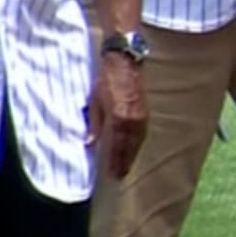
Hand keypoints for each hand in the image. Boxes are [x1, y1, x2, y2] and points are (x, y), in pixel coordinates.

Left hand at [87, 57, 147, 179]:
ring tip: (127, 166)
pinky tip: (134, 147)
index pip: (117, 145)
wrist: (124, 61)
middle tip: (119, 176)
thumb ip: (95, 123)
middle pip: (130, 146)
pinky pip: (142, 132)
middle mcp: (133, 119)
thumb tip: (90, 143)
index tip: (111, 174)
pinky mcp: (145, 110)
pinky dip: (138, 143)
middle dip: (124, 162)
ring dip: (132, 154)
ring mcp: (142, 115)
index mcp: (119, 118)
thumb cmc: (107, 79)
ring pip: (138, 140)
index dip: (114, 161)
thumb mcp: (95, 101)